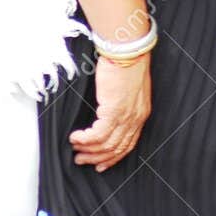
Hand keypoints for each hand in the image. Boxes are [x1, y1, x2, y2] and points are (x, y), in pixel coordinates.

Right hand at [70, 54, 151, 171]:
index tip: (101, 164)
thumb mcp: (128, 90)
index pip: (128, 144)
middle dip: (97, 158)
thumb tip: (105, 116)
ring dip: (88, 150)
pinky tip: (75, 137)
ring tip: (76, 149)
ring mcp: (126, 116)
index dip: (114, 157)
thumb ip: (121, 105)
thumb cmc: (126, 64)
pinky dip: (85, 139)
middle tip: (82, 159)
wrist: (127, 51)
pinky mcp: (114, 111)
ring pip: (106, 144)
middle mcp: (136, 118)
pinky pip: (98, 135)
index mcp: (140, 114)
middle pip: (117, 148)